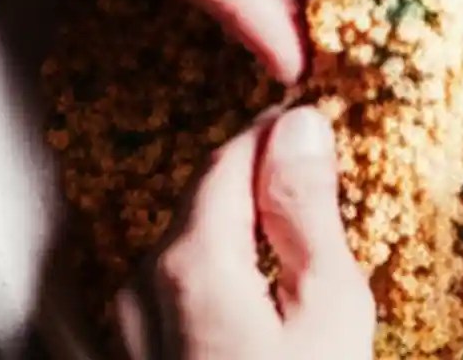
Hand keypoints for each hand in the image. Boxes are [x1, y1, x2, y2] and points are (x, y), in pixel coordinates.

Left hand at [116, 107, 374, 359]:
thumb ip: (307, 213)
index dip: (278, 133)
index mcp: (191, 260)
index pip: (229, 158)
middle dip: (263, 180)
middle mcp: (144, 284)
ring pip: (195, 242)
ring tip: (303, 240)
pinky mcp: (141, 354)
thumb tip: (300, 125)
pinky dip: (226, 272)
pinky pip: (182, 287)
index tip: (322, 127)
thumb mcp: (329, 310)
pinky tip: (268, 294)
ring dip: (245, 228)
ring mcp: (134, 325)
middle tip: (323, 184)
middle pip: (206, 197)